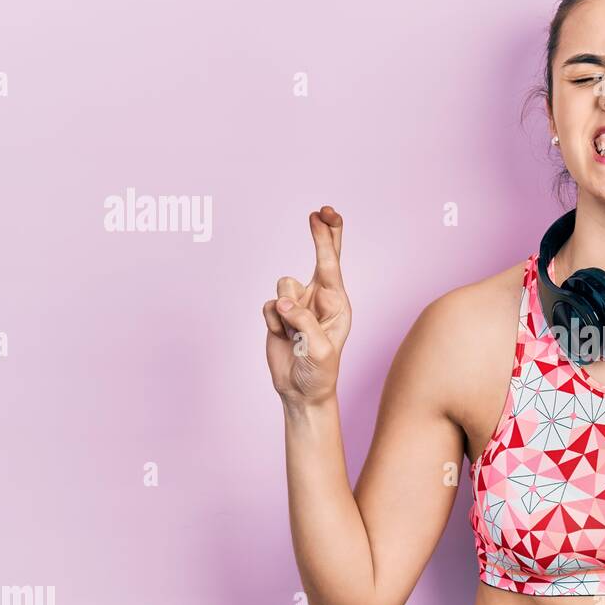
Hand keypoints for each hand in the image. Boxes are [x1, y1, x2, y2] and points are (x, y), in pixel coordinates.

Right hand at [262, 206, 351, 405]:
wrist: (301, 392)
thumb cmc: (320, 372)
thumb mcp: (318, 350)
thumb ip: (303, 322)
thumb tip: (283, 301)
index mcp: (337, 304)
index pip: (331, 265)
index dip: (326, 239)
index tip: (322, 215)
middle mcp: (320, 299)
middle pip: (320, 258)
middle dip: (321, 236)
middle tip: (320, 212)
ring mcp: (299, 305)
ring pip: (283, 285)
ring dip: (285, 309)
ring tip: (293, 334)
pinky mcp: (279, 314)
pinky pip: (267, 305)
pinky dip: (272, 322)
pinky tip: (282, 337)